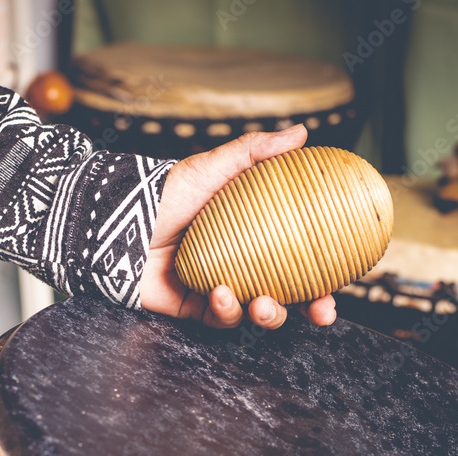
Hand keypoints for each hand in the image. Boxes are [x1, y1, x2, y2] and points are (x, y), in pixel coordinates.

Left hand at [142, 125, 337, 328]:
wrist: (115, 221)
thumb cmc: (162, 192)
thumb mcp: (211, 168)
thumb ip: (255, 152)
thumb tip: (302, 133)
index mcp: (252, 235)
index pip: (297, 258)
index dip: (323, 274)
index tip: (342, 282)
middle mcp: (239, 263)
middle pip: (286, 294)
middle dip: (309, 310)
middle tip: (321, 312)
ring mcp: (217, 287)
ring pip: (256, 314)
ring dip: (269, 314)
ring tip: (262, 303)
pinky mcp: (192, 308)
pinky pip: (220, 320)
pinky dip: (226, 311)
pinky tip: (221, 294)